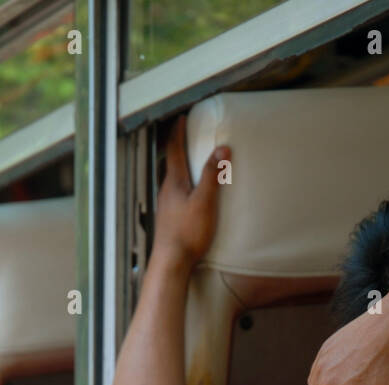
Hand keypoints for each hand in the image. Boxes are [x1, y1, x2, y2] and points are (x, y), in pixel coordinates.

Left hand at [151, 115, 229, 268]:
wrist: (172, 262)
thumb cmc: (188, 233)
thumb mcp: (205, 201)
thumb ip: (213, 175)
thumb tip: (222, 149)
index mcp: (174, 183)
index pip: (174, 150)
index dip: (178, 132)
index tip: (181, 118)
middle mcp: (166, 191)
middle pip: (170, 162)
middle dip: (176, 145)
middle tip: (184, 134)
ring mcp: (166, 205)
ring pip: (171, 178)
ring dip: (178, 164)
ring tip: (188, 159)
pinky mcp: (169, 218)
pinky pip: (175, 192)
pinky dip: (181, 182)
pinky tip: (188, 192)